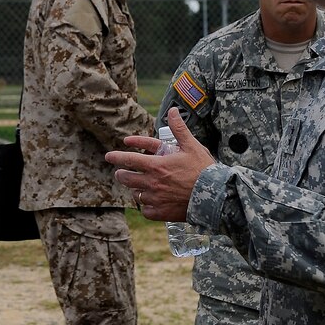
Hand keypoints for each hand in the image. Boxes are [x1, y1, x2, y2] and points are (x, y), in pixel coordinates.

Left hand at [105, 107, 214, 221]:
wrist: (216, 196)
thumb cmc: (203, 170)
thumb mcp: (191, 146)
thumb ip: (179, 129)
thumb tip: (173, 111)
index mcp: (156, 166)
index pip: (128, 160)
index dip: (116, 157)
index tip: (108, 156)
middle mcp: (152, 183)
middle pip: (126, 178)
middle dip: (121, 174)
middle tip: (121, 173)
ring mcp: (156, 199)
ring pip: (135, 194)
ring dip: (134, 189)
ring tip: (136, 186)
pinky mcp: (162, 213)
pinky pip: (146, 210)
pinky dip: (145, 206)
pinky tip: (149, 202)